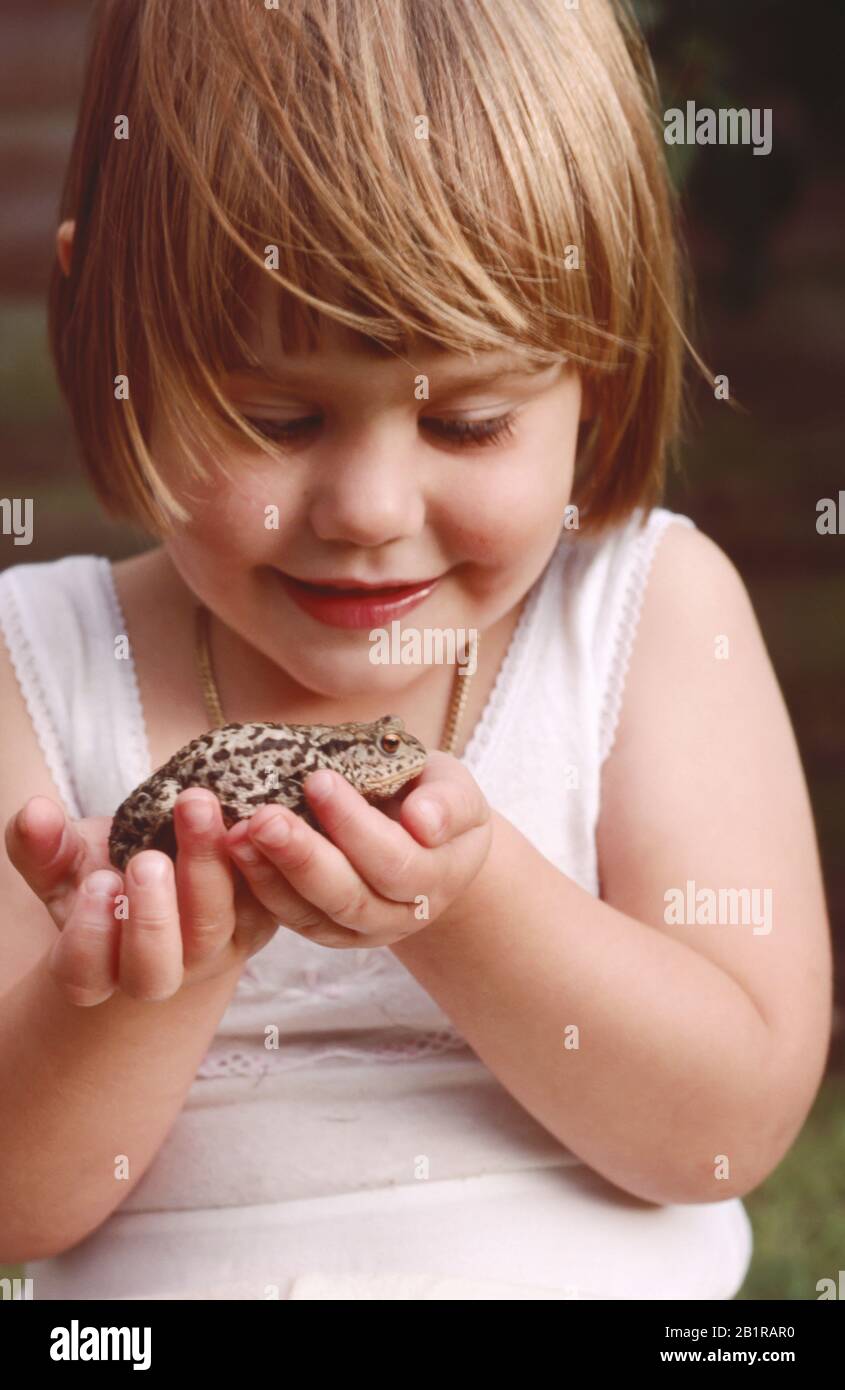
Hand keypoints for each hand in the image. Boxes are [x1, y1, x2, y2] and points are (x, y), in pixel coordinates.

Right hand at [5, 792, 280, 1005]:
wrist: (172, 877)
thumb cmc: (109, 873)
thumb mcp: (68, 862)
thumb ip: (44, 845)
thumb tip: (34, 813)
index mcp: (101, 967)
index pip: (85, 975)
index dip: (89, 935)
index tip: (98, 879)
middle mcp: (159, 972)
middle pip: (154, 970)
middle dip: (152, 917)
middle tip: (148, 859)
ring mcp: (213, 950)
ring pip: (214, 929)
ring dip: (208, 866)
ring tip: (196, 807)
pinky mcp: (258, 919)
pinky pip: (265, 898)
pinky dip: (258, 857)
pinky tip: (247, 814)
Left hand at [223, 750, 492, 948]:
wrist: (425, 838)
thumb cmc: (434, 800)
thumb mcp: (455, 789)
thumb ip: (448, 802)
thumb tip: (423, 822)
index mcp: (438, 877)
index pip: (395, 861)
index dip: (355, 826)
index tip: (319, 780)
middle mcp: (400, 915)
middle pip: (349, 897)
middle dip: (302, 857)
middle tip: (263, 817)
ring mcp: (360, 929)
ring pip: (313, 914)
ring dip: (270, 875)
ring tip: (237, 834)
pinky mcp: (326, 930)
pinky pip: (290, 916)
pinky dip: (259, 887)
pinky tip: (233, 850)